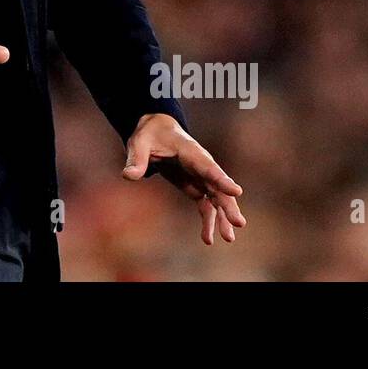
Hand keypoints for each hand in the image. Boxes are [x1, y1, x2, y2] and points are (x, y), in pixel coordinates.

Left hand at [121, 113, 246, 245]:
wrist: (157, 130)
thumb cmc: (151, 134)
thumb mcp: (140, 143)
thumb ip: (137, 159)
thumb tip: (129, 176)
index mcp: (191, 152)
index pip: (209, 167)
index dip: (222, 180)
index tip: (237, 192)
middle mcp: (202, 165)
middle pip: (218, 187)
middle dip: (228, 205)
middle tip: (239, 223)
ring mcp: (201, 177)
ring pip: (216, 199)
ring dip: (223, 218)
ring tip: (228, 238)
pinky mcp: (195, 186)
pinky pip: (206, 205)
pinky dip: (209, 220)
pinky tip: (208, 238)